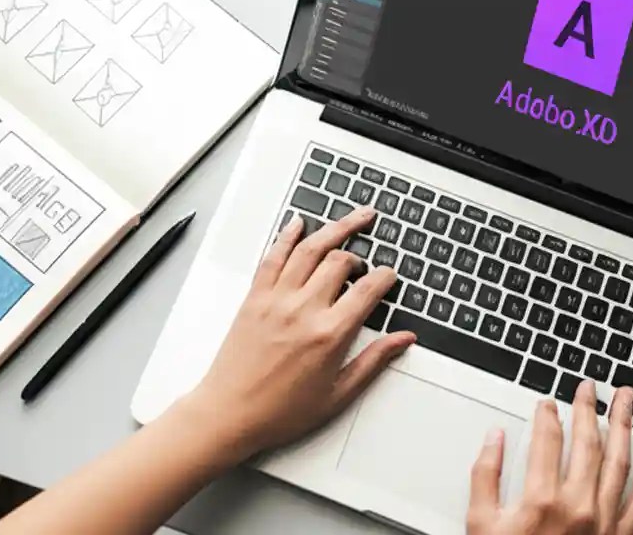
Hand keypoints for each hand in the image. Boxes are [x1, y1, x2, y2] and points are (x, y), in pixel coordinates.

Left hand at [178, 206, 414, 465]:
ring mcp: (276, 300)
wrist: (229, 415)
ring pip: (310, 249)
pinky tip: (298, 224)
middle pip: (340, 261)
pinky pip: (273, 257)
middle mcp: (303, 310)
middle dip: (360, 254)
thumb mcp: (339, 394)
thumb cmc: (280, 411)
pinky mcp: (254, 298)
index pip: (367, 289)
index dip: (384, 276)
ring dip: (335, 228)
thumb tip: (403, 340)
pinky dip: (287, 236)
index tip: (389, 275)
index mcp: (329, 334)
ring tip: (354, 218)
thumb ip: (374, 361)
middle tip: (366, 261)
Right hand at [468, 382, 632, 534]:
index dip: (547, 415)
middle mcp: (578, 506)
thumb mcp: (480, 525)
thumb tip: (493, 438)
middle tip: (591, 387)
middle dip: (589, 409)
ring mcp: (604, 522)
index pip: (548, 440)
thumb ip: (485, 476)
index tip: (547, 402)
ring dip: (624, 427)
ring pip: (619, 462)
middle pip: (588, 442)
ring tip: (627, 402)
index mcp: (542, 499)